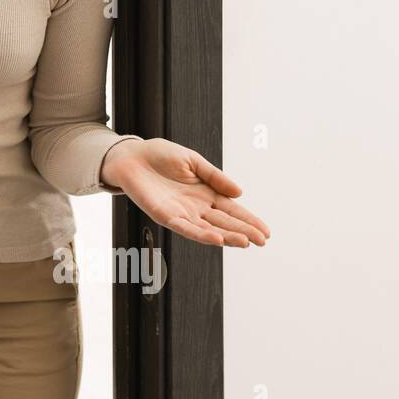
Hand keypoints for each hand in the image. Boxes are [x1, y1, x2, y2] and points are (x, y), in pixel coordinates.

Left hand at [100, 138, 270, 247]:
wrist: (131, 156)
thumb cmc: (161, 156)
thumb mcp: (193, 161)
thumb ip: (215, 176)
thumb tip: (239, 193)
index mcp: (206, 193)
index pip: (232, 210)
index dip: (249, 220)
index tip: (266, 231)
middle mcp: (196, 207)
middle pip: (224, 222)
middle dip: (244, 231)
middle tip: (262, 241)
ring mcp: (181, 213)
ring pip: (208, 229)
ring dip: (226, 236)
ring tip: (245, 242)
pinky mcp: (165, 216)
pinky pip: (185, 228)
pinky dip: (200, 234)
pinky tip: (216, 238)